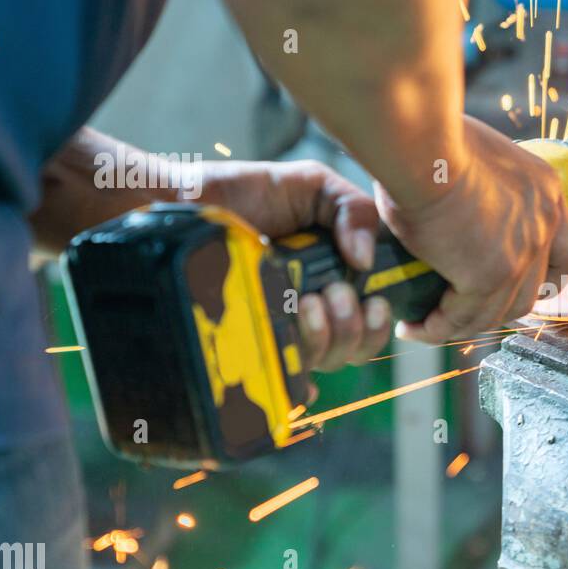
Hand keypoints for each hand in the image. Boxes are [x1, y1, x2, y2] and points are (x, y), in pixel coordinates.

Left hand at [198, 158, 391, 374]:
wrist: (189, 200)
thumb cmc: (251, 191)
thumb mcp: (315, 186)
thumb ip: (355, 210)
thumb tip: (367, 259)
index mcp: (335, 281)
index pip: (370, 324)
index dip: (378, 325)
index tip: (374, 303)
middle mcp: (311, 311)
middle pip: (351, 350)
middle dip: (351, 327)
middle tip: (334, 294)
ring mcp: (279, 327)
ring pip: (319, 362)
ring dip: (324, 338)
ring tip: (306, 302)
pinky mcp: (249, 338)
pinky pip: (277, 374)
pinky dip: (294, 382)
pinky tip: (290, 362)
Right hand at [376, 117, 567, 342]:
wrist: (422, 145)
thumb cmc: (432, 137)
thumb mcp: (479, 155)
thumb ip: (484, 184)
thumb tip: (459, 199)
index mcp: (546, 192)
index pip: (567, 251)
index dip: (544, 275)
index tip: (516, 282)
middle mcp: (544, 225)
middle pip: (536, 289)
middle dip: (502, 305)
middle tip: (466, 308)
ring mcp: (521, 254)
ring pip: (500, 311)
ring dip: (466, 323)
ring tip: (431, 322)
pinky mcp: (489, 276)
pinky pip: (463, 318)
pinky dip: (437, 328)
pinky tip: (414, 326)